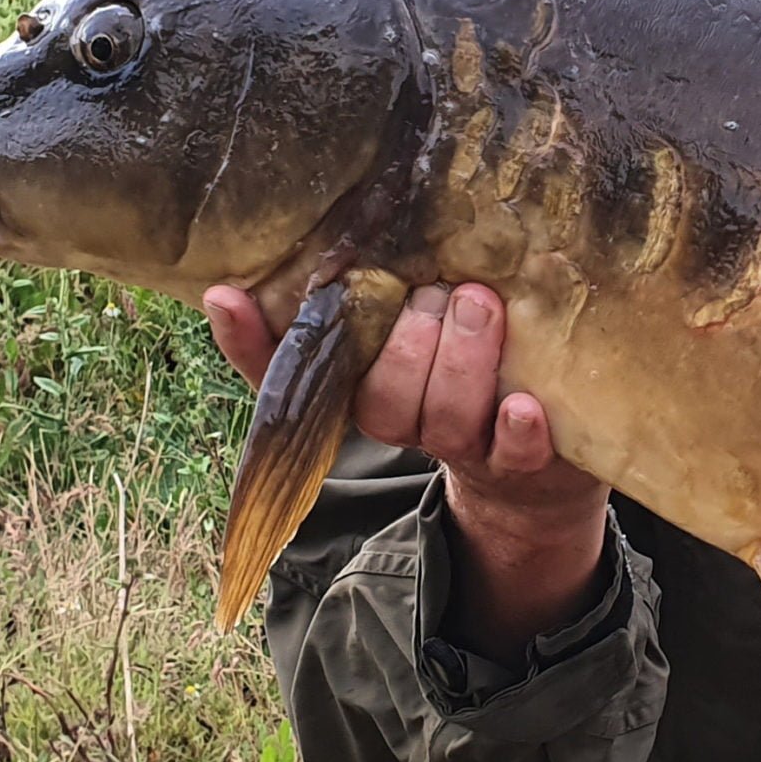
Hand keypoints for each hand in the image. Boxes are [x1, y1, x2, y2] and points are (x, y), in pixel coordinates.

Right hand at [204, 281, 609, 655]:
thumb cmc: (459, 382)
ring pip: (444, 417)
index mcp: (368, 397)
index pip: (298, 382)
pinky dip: (517, 430)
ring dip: (460, 359)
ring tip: (479, 303)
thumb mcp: (400, 346)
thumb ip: (347, 315)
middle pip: (385, 399)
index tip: (232, 295)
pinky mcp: (528, 463)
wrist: (537, 473)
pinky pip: (515, 452)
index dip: (255, 347)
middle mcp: (411, 428)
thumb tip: (223, 288)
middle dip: (408, 342)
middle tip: (439, 292)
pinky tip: (522, 405)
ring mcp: (469, 448)